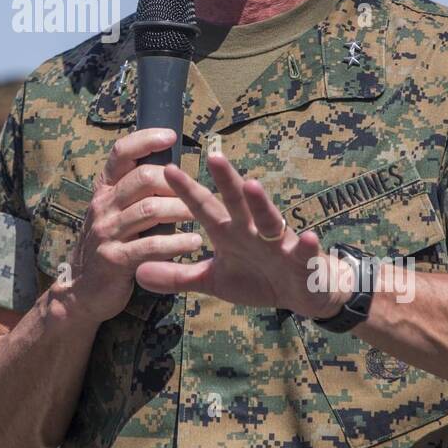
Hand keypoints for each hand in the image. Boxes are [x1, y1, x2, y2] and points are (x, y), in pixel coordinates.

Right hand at [61, 128, 203, 324]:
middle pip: (142, 177)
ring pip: (149, 210)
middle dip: (176, 182)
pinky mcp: (114, 259)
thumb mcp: (115, 213)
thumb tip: (173, 169)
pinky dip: (175, 243)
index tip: (171, 135)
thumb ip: (135, 193)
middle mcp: (103, 205)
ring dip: (180, 210)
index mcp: (105, 189)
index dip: (146, 140)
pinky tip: (193, 242)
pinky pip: (149, 245)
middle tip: (200, 191)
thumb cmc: (111, 245)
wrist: (82, 290)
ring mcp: (106, 232)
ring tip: (201, 215)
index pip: (121, 153)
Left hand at [133, 153, 351, 318]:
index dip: (187, 190)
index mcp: (230, 232)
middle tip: (213, 156)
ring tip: (252, 185)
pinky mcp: (303, 259)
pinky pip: (304, 251)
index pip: (205, 208)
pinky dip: (307, 245)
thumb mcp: (214, 280)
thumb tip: (139, 273)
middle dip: (225, 181)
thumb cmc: (257, 278)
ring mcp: (278, 243)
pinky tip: (309, 237)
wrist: (303, 291)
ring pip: (270, 220)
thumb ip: (179, 276)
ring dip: (261, 203)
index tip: (166, 169)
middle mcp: (252, 230)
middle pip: (237, 202)